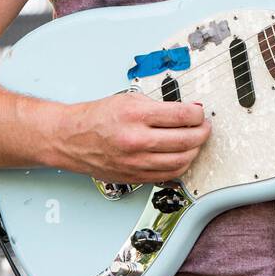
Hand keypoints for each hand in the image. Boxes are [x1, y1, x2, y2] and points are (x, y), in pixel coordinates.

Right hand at [49, 93, 210, 183]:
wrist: (70, 138)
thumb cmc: (97, 117)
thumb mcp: (129, 99)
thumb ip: (159, 106)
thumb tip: (187, 112)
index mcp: (136, 115)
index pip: (182, 116)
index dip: (198, 114)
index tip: (200, 112)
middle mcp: (137, 140)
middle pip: (186, 140)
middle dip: (202, 132)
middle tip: (204, 127)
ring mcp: (136, 161)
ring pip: (181, 161)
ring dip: (195, 151)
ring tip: (195, 142)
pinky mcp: (135, 176)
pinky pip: (168, 175)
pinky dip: (181, 166)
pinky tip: (182, 156)